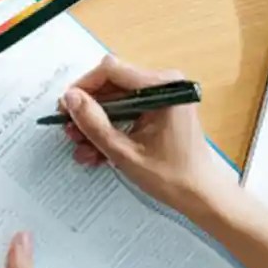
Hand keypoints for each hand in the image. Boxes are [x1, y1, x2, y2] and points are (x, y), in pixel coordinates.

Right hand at [60, 55, 236, 214]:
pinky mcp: (160, 110)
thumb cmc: (171, 177)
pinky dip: (111, 128)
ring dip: (96, 123)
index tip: (65, 108)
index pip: (111, 71)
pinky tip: (96, 151)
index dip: (83, 87)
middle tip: (70, 131)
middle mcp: (165, 84)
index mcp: (163, 87)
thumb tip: (69, 98)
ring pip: (116, 100)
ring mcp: (163, 97)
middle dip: (88, 110)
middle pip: (112, 84)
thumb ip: (94, 123)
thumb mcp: (124, 152)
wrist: (202, 196)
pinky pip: (127, 111)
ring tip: (81, 147)